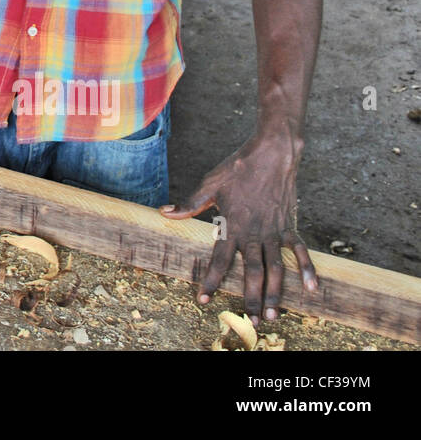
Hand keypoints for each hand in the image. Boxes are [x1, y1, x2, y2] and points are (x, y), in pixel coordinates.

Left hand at [161, 132, 317, 322]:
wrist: (271, 154)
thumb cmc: (237, 168)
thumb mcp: (210, 184)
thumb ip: (190, 204)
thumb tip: (165, 213)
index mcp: (233, 224)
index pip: (219, 259)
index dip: (211, 280)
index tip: (204, 300)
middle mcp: (254, 233)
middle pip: (252, 272)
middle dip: (249, 298)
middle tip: (251, 324)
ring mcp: (274, 231)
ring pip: (276, 269)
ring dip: (275, 293)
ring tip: (272, 316)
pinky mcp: (289, 225)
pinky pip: (300, 251)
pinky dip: (307, 269)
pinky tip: (312, 290)